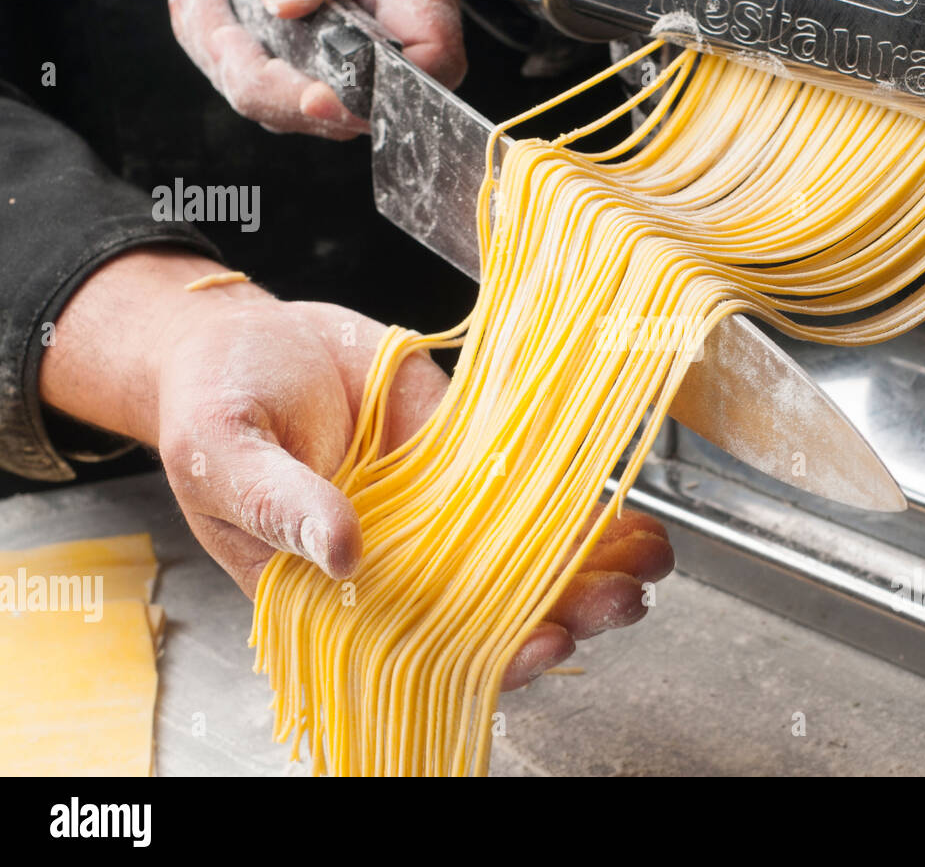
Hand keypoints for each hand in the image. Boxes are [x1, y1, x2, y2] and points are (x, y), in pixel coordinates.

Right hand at [39, 249, 673, 687]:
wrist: (242, 338)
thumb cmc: (211, 406)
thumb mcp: (224, 455)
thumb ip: (277, 505)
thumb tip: (341, 553)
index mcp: (340, 587)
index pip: (428, 643)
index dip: (492, 652)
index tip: (547, 639)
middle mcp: (406, 555)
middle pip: (498, 603)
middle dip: (568, 606)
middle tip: (622, 599)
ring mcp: (444, 504)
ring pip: (526, 548)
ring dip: (590, 558)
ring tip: (649, 555)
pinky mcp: (468, 448)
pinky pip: (529, 477)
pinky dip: (576, 494)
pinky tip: (622, 506)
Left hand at [161, 0, 504, 138]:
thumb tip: (288, 1)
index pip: (420, 76)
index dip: (365, 100)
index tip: (311, 95)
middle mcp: (389, 46)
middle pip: (338, 112)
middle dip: (256, 75)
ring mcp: (351, 63)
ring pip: (288, 108)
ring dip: (223, 59)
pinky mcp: (314, 63)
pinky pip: (266, 86)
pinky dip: (219, 51)